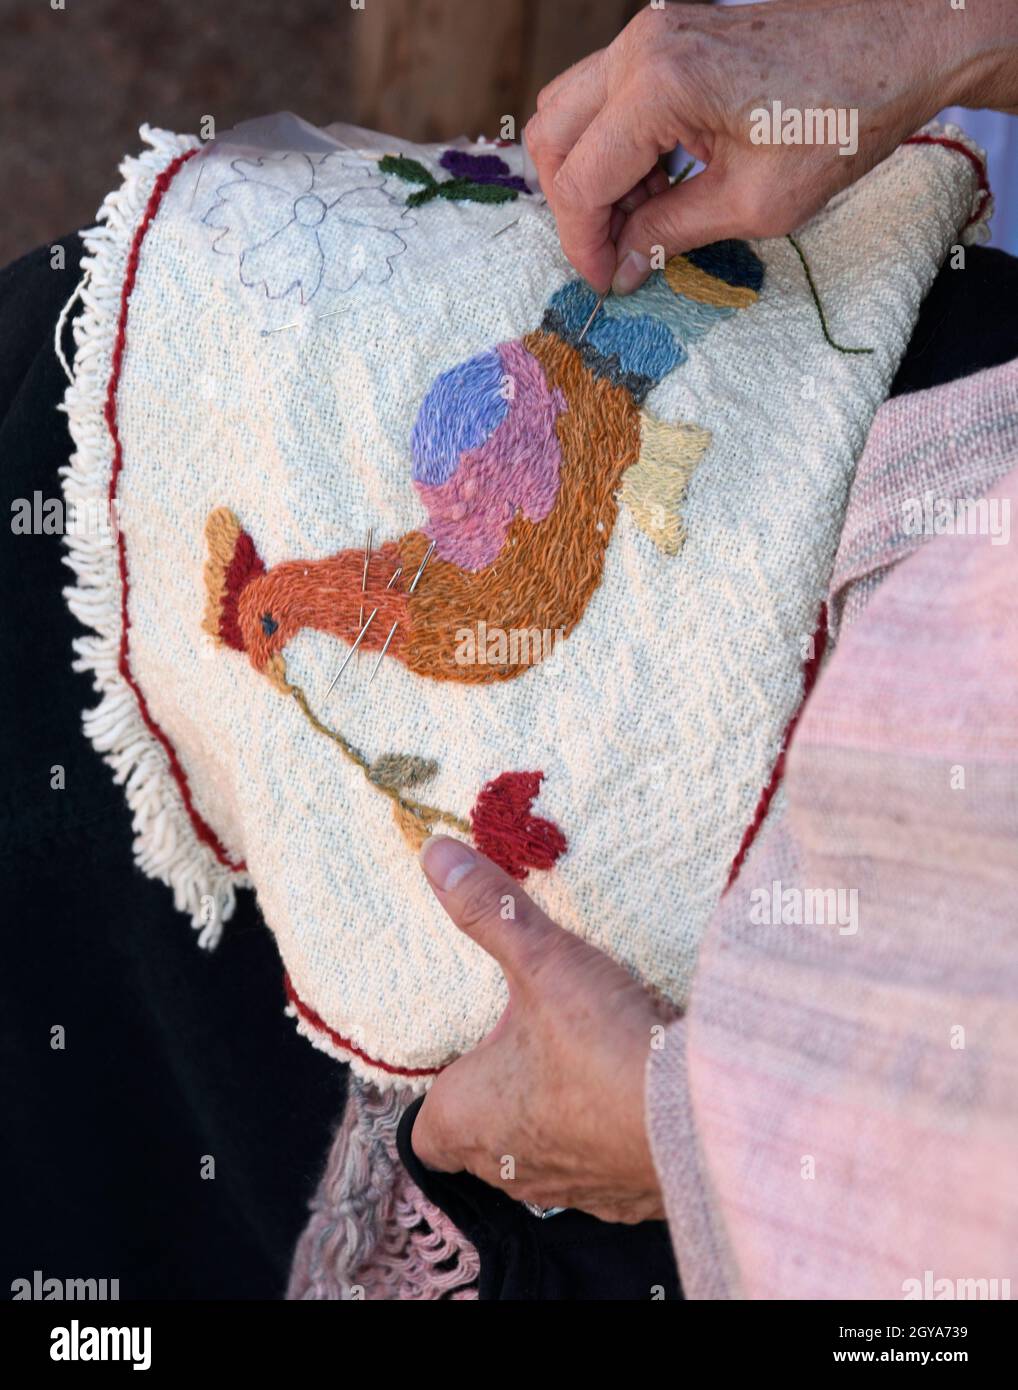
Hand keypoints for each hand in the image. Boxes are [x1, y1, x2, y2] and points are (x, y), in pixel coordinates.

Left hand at [411, 835, 672, 1222]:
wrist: (699, 1118)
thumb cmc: (602, 1045)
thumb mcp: (542, 960)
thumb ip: (488, 909)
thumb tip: (435, 855)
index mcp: (466, 1120)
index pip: (426, 1131)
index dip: (444, 1090)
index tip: (470, 1053)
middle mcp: (507, 1169)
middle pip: (483, 1142)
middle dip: (501, 1096)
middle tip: (528, 1044)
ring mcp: (567, 1191)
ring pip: (540, 1158)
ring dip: (553, 1118)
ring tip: (581, 1064)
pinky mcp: (622, 1200)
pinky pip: (598, 1169)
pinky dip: (606, 1137)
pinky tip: (631, 1096)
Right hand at [524, 0, 1012, 294]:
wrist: (897, 46)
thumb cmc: (839, 121)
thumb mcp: (756, 203)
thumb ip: (673, 232)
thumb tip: (623, 266)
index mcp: (659, 85)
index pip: (580, 179)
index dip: (585, 244)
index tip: (606, 282)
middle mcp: (641, 48)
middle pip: (555, 137)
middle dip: (575, 209)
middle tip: (616, 256)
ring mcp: (650, 33)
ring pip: (571, 112)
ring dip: (592, 176)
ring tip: (644, 220)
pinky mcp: (666, 36)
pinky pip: (606, 96)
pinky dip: (615, 146)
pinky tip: (660, 181)